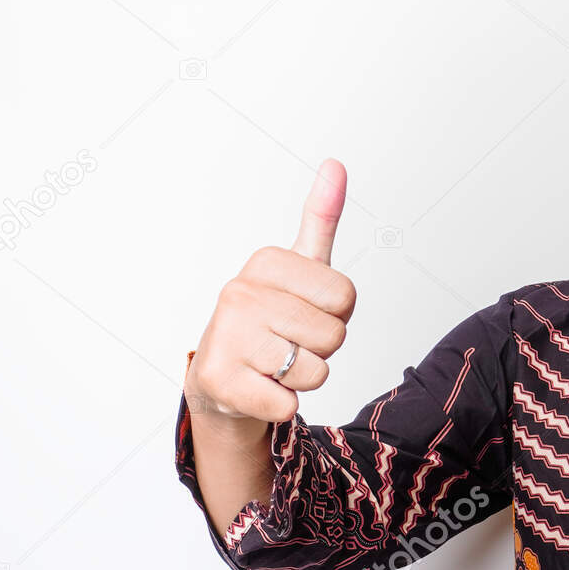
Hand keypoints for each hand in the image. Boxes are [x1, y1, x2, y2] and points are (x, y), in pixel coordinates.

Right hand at [185, 159, 355, 423]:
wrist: (222, 376)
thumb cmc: (271, 318)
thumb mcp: (300, 268)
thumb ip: (321, 219)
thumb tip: (336, 164)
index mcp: (265, 262)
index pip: (346, 298)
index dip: (335, 314)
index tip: (304, 311)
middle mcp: (239, 292)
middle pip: (334, 336)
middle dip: (321, 348)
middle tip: (288, 342)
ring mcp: (226, 337)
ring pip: (316, 372)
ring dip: (303, 378)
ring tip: (273, 363)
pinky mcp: (221, 382)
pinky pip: (289, 404)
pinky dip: (282, 404)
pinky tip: (258, 387)